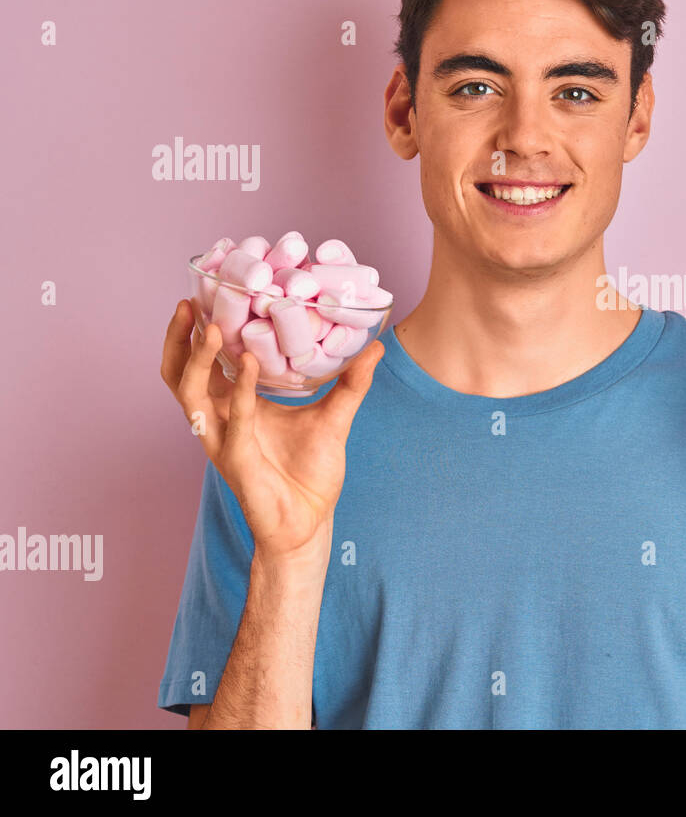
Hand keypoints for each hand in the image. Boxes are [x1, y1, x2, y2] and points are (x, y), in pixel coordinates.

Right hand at [160, 298, 383, 564]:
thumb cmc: (311, 472)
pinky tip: (249, 367)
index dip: (196, 331)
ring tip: (214, 326)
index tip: (204, 293)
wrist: (310, 523)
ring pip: (192, 394)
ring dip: (199, 359)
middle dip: (179, 338)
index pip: (202, 363)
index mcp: (234, 406)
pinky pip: (235, 422)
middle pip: (179, 374)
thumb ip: (351, 382)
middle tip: (189, 302)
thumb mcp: (334, 416)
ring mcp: (223, 441)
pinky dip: (241, 394)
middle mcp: (220, 421)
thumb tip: (375, 346)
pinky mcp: (238, 461)